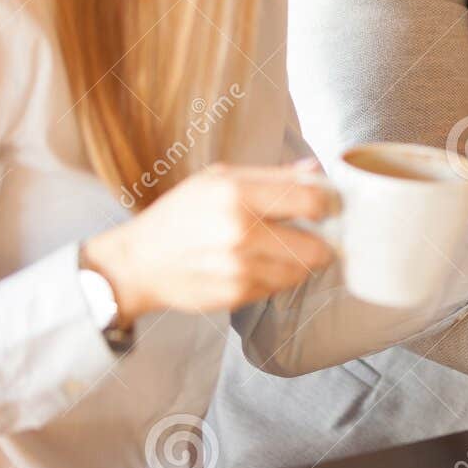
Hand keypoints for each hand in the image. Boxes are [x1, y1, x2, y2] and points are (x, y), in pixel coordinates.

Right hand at [81, 164, 337, 325]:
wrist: (139, 263)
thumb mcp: (218, 179)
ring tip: (283, 248)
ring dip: (302, 261)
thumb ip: (272, 176)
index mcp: (237, 194)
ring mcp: (239, 268)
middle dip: (322, 240)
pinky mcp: (237, 295)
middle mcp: (240, 232)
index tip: (327, 207)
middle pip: (316, 245)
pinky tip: (261, 264)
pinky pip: (279, 287)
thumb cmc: (179, 215)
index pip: (311, 201)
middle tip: (315, 234)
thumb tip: (315, 171)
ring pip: (302, 271)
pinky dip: (279, 276)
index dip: (328, 205)